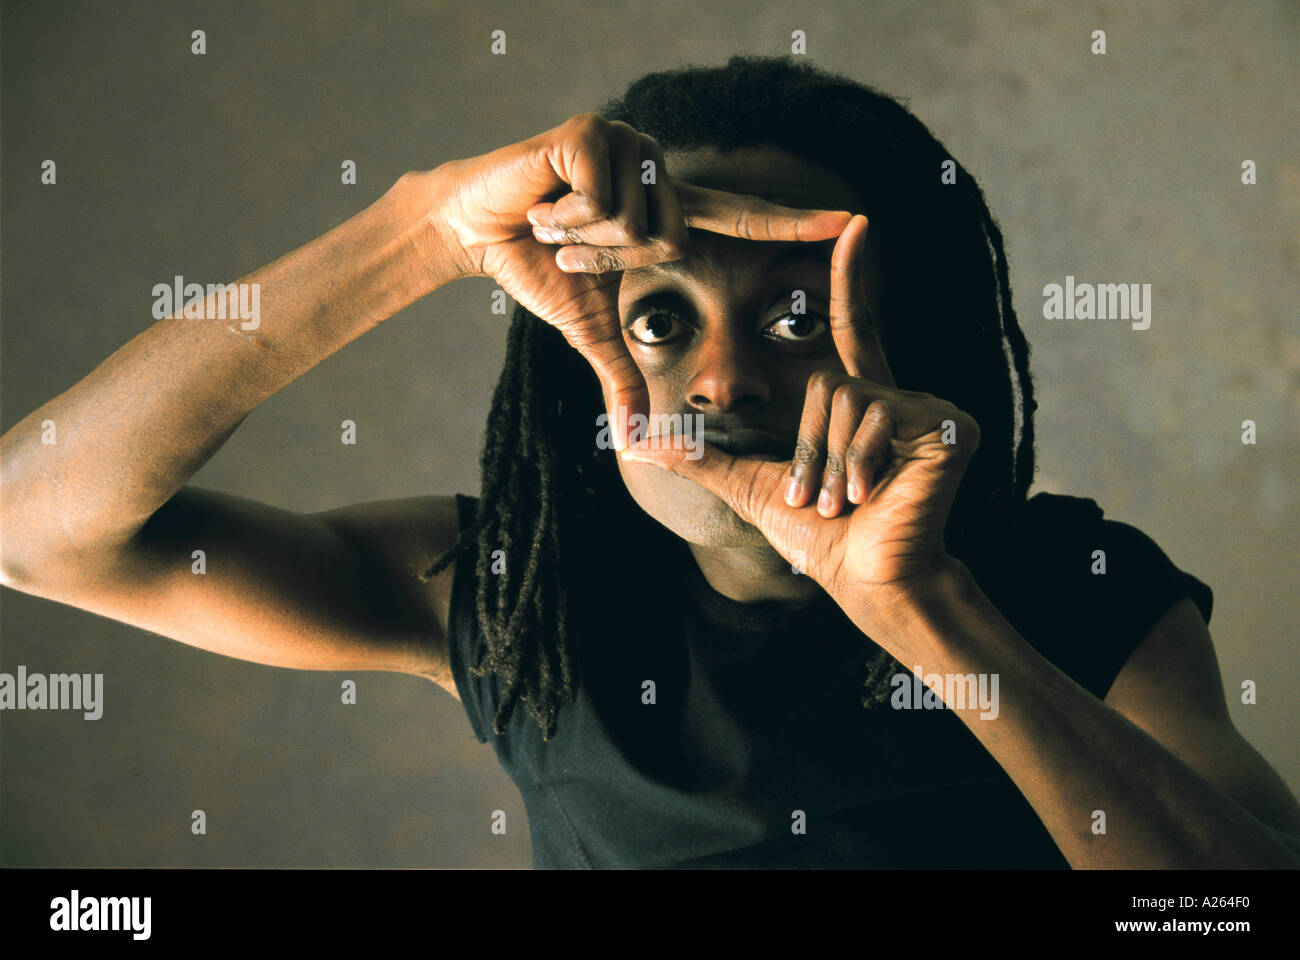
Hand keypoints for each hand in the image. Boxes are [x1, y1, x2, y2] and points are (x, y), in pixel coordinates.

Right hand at [423, 112, 852, 446]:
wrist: (474, 227)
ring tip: (554, 222)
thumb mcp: (591, 332)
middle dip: (610, 259)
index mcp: (671, 208)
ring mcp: (631, 143)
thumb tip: (638, 444)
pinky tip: (544, 203)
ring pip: (637, 223)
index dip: (797, 223)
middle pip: (674, 238)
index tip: (855, 223)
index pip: (745, 218)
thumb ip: (624, 381)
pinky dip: (566, 218)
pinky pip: (602, 203)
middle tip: (565, 247)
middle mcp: (661, 168)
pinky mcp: (596, 132)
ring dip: (584, 240)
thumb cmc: (538, 270)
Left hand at [619, 215, 980, 601]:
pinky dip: (858, 459)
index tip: (857, 224)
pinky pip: (877, 414)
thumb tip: (634, 441)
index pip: (852, 329)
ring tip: (845, 499)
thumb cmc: (814, 537)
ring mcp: (930, 409)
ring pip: (848, 399)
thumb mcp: (748, 484)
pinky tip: (870, 492)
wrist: (865, 578)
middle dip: (809, 448)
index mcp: (862, 402)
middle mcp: (900, 395)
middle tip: (821, 497)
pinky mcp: (950, 425)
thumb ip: (698, 455)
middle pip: (828, 383)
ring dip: (830, 460)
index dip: (850, 279)